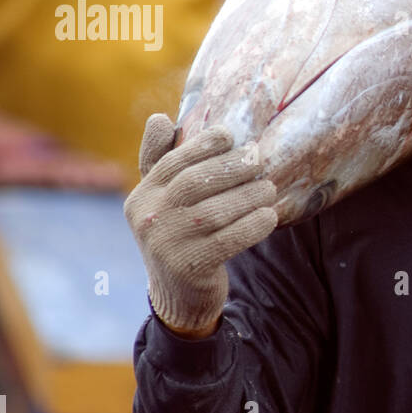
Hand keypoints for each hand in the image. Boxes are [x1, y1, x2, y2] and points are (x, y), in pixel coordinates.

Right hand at [123, 114, 276, 337]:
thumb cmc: (179, 235)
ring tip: (269, 189)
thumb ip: (162, 160)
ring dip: (249, 196)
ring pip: (215, 212)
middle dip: (230, 167)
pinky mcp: (190, 267)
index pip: (172, 162)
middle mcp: (149, 218)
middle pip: (194, 183)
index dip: (202, 145)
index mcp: (142, 195)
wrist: (179, 295)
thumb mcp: (164, 200)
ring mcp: (167, 245)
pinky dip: (252, 225)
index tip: (230, 135)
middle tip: (258, 159)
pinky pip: (228, 240)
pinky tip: (269, 216)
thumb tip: (160, 117)